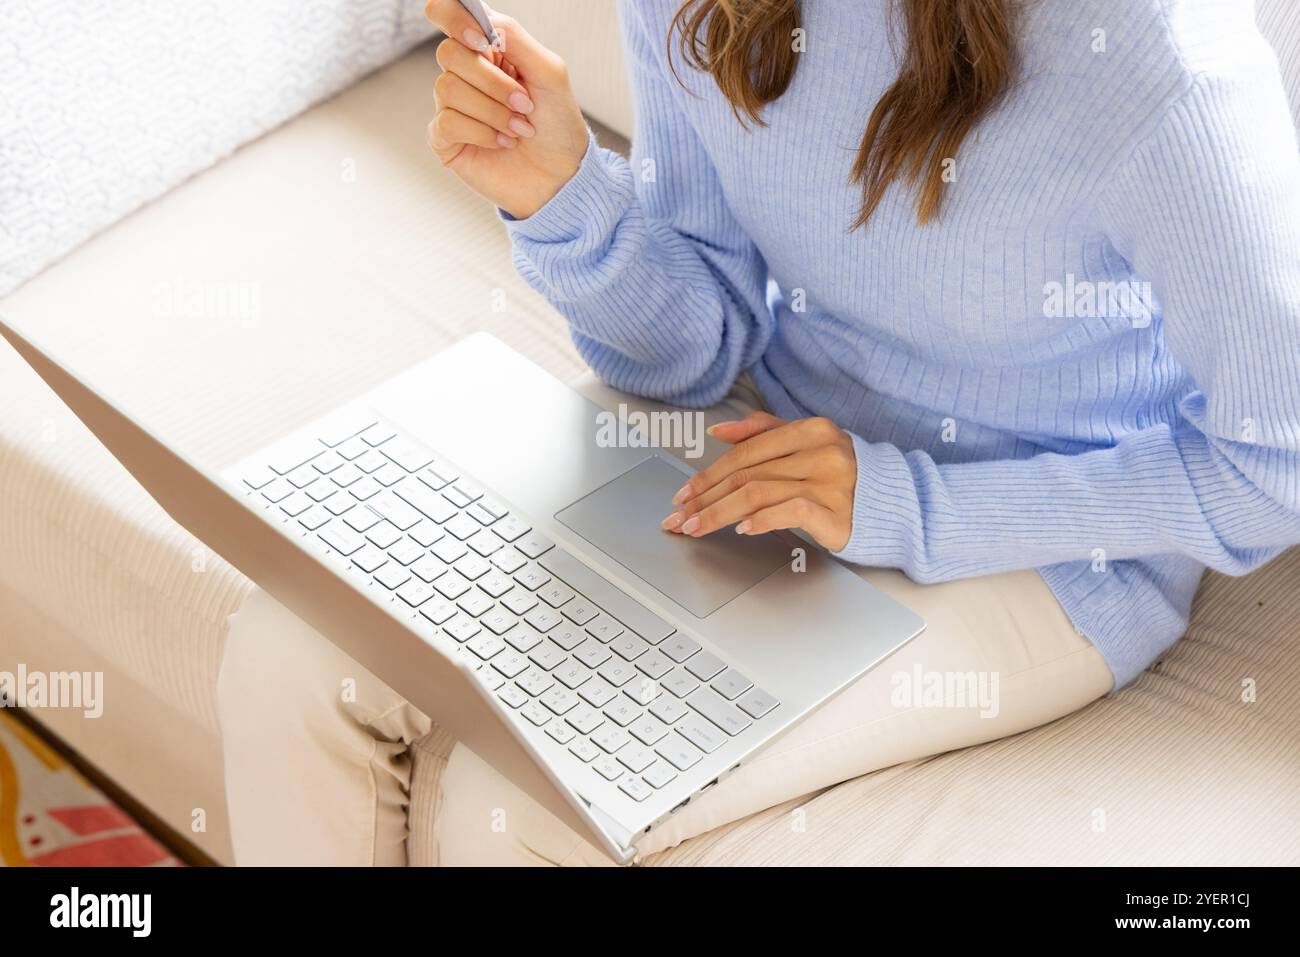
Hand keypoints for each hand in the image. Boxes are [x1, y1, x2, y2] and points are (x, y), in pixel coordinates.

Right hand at [423, 1, 588, 218]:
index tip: (482, 40)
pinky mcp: (445, 139)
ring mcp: (451, 105)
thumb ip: (515, 37)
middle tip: (525, 104)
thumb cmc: (557, 125)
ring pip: (447, 88)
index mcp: (487, 48)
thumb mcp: (549, 73)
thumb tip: (481, 20)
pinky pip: (446, 121)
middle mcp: (464, 73)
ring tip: (520, 129)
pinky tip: (502, 143)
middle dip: (492, 82)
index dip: (454, 16)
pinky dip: (482, 132)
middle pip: (449, 53)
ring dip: (493, 111)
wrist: (562, 177)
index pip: (447, 12)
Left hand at [661, 413, 857, 550]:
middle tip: (680, 517)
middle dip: (706, 498)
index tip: (684, 494)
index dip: (709, 474)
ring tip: (697, 527)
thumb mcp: (812, 442)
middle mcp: (821, 452)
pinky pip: (791, 512)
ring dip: (720, 513)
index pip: (746, 451)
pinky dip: (762, 520)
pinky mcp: (837, 513)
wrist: (898, 504)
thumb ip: (766, 431)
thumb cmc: (848, 476)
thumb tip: (719, 430)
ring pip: (759, 493)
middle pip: (747, 474)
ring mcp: (830, 483)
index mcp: (812, 430)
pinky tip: (743, 529)